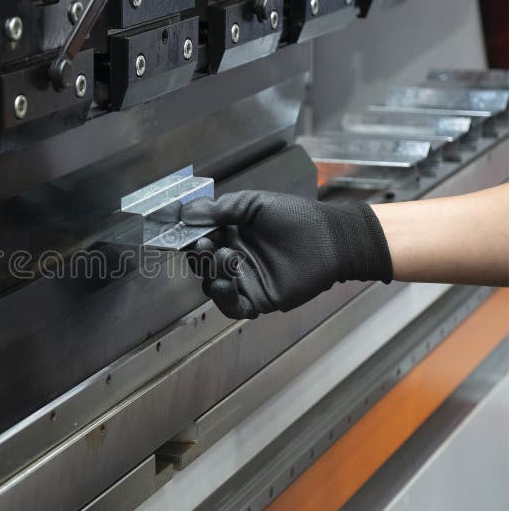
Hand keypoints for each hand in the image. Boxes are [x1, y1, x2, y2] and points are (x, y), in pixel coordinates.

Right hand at [181, 190, 391, 318]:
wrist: (330, 239)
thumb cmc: (297, 217)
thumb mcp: (254, 204)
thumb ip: (220, 209)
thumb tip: (185, 213)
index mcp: (231, 234)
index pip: (200, 239)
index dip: (188, 237)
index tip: (180, 232)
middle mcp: (235, 259)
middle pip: (203, 264)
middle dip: (199, 255)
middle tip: (205, 243)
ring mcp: (246, 280)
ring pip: (213, 286)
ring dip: (212, 273)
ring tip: (226, 257)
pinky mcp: (258, 299)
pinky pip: (232, 306)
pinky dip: (224, 299)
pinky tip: (226, 284)